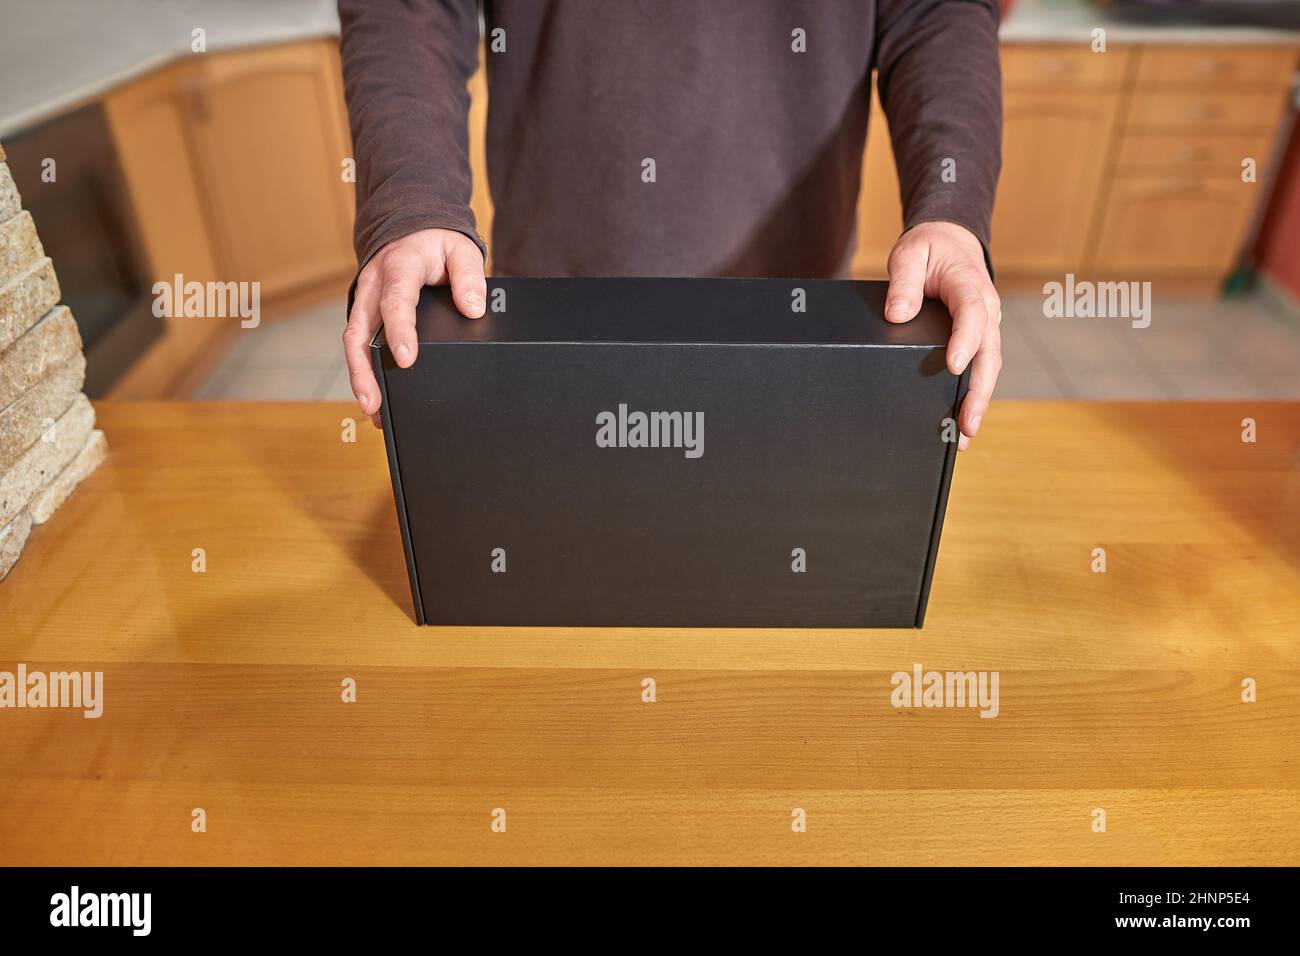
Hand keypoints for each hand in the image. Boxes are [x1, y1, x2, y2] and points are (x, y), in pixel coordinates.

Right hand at [343, 228, 485, 426]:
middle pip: (359, 331)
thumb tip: (473, 309)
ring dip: (360, 378)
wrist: (412, 231)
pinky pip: (360, 345)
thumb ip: (469, 276)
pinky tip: (376, 400)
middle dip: (363, 369)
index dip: (399, 330)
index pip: (396, 301)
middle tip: (373, 401)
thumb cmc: (437, 244)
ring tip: (373, 411)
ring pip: (353, 343)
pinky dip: (364, 372)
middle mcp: (374, 286)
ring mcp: (366, 302)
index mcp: (399, 266)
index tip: (407, 358)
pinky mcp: (366, 315)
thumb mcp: (460, 249)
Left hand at [883, 221, 1000, 450]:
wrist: (952, 241)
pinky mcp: (978, 339)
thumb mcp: (910, 252)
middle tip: (965, 424)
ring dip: (978, 402)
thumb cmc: (930, 248)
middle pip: (989, 354)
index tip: (954, 365)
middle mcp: (985, 309)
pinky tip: (959, 423)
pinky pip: (980, 369)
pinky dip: (972, 396)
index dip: (965, 340)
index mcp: (969, 285)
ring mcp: (985, 326)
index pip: (972, 313)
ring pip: (988, 368)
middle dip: (978, 391)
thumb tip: (898, 314)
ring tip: (962, 437)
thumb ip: (904, 281)